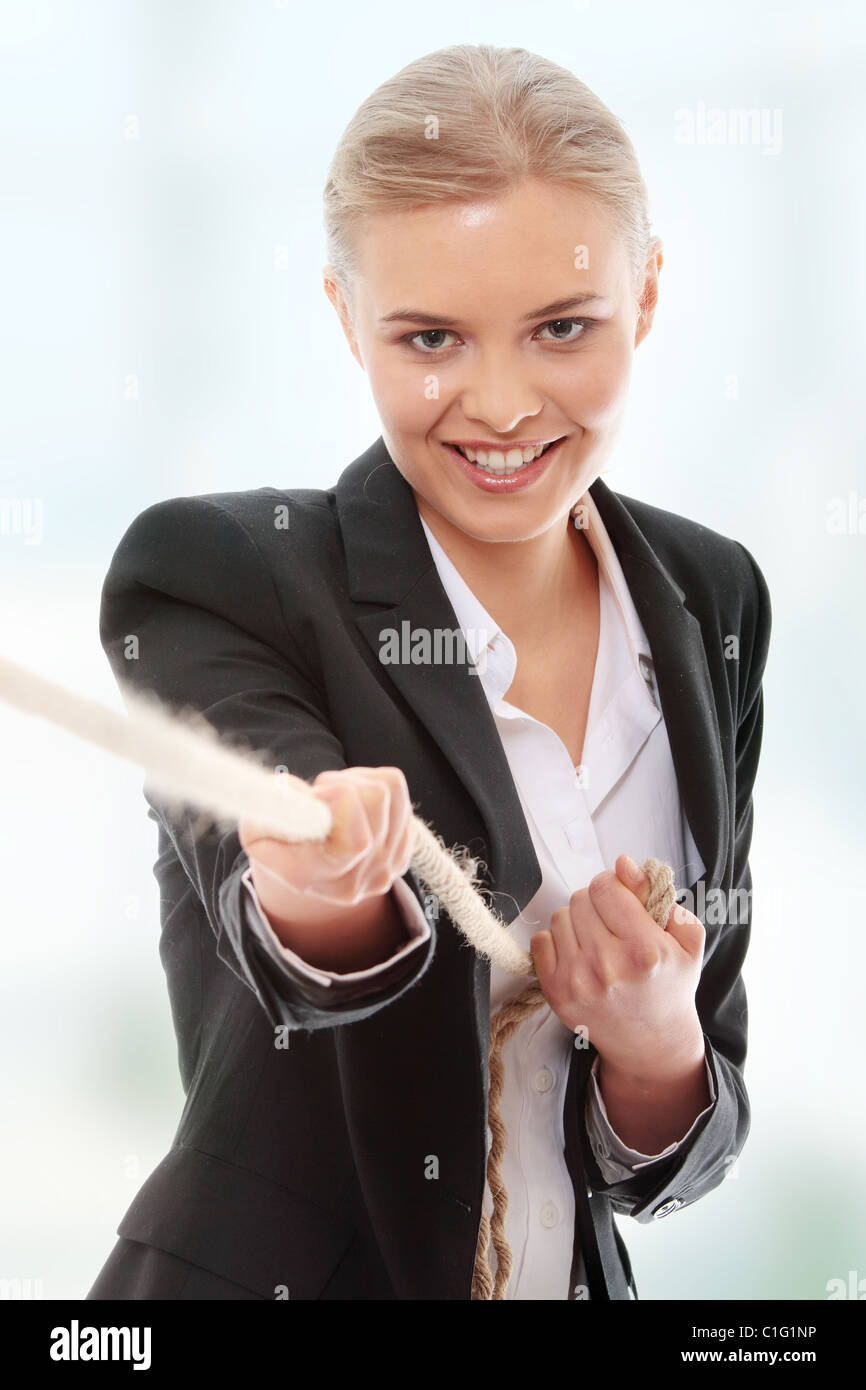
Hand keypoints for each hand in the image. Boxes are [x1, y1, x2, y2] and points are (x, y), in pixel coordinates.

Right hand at [238, 765, 413, 919]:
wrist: (304, 870)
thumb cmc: (276, 842)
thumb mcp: (257, 826)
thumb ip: (268, 809)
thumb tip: (295, 794)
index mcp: (315, 877)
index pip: (355, 840)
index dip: (339, 799)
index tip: (315, 794)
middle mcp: (356, 881)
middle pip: (376, 799)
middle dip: (342, 783)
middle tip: (319, 795)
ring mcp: (385, 869)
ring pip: (389, 790)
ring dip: (359, 782)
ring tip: (336, 799)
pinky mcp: (403, 852)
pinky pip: (399, 793)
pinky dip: (375, 786)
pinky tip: (354, 804)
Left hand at [530, 853, 705, 1074]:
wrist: (652, 1042)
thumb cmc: (670, 987)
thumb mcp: (685, 940)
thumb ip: (658, 894)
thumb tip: (623, 865)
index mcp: (644, 950)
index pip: (606, 887)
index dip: (613, 884)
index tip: (621, 897)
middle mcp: (608, 965)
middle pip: (581, 898)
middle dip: (596, 903)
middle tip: (612, 923)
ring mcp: (578, 980)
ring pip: (560, 917)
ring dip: (576, 921)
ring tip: (597, 941)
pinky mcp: (556, 993)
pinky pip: (541, 941)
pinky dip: (557, 941)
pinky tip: (578, 954)